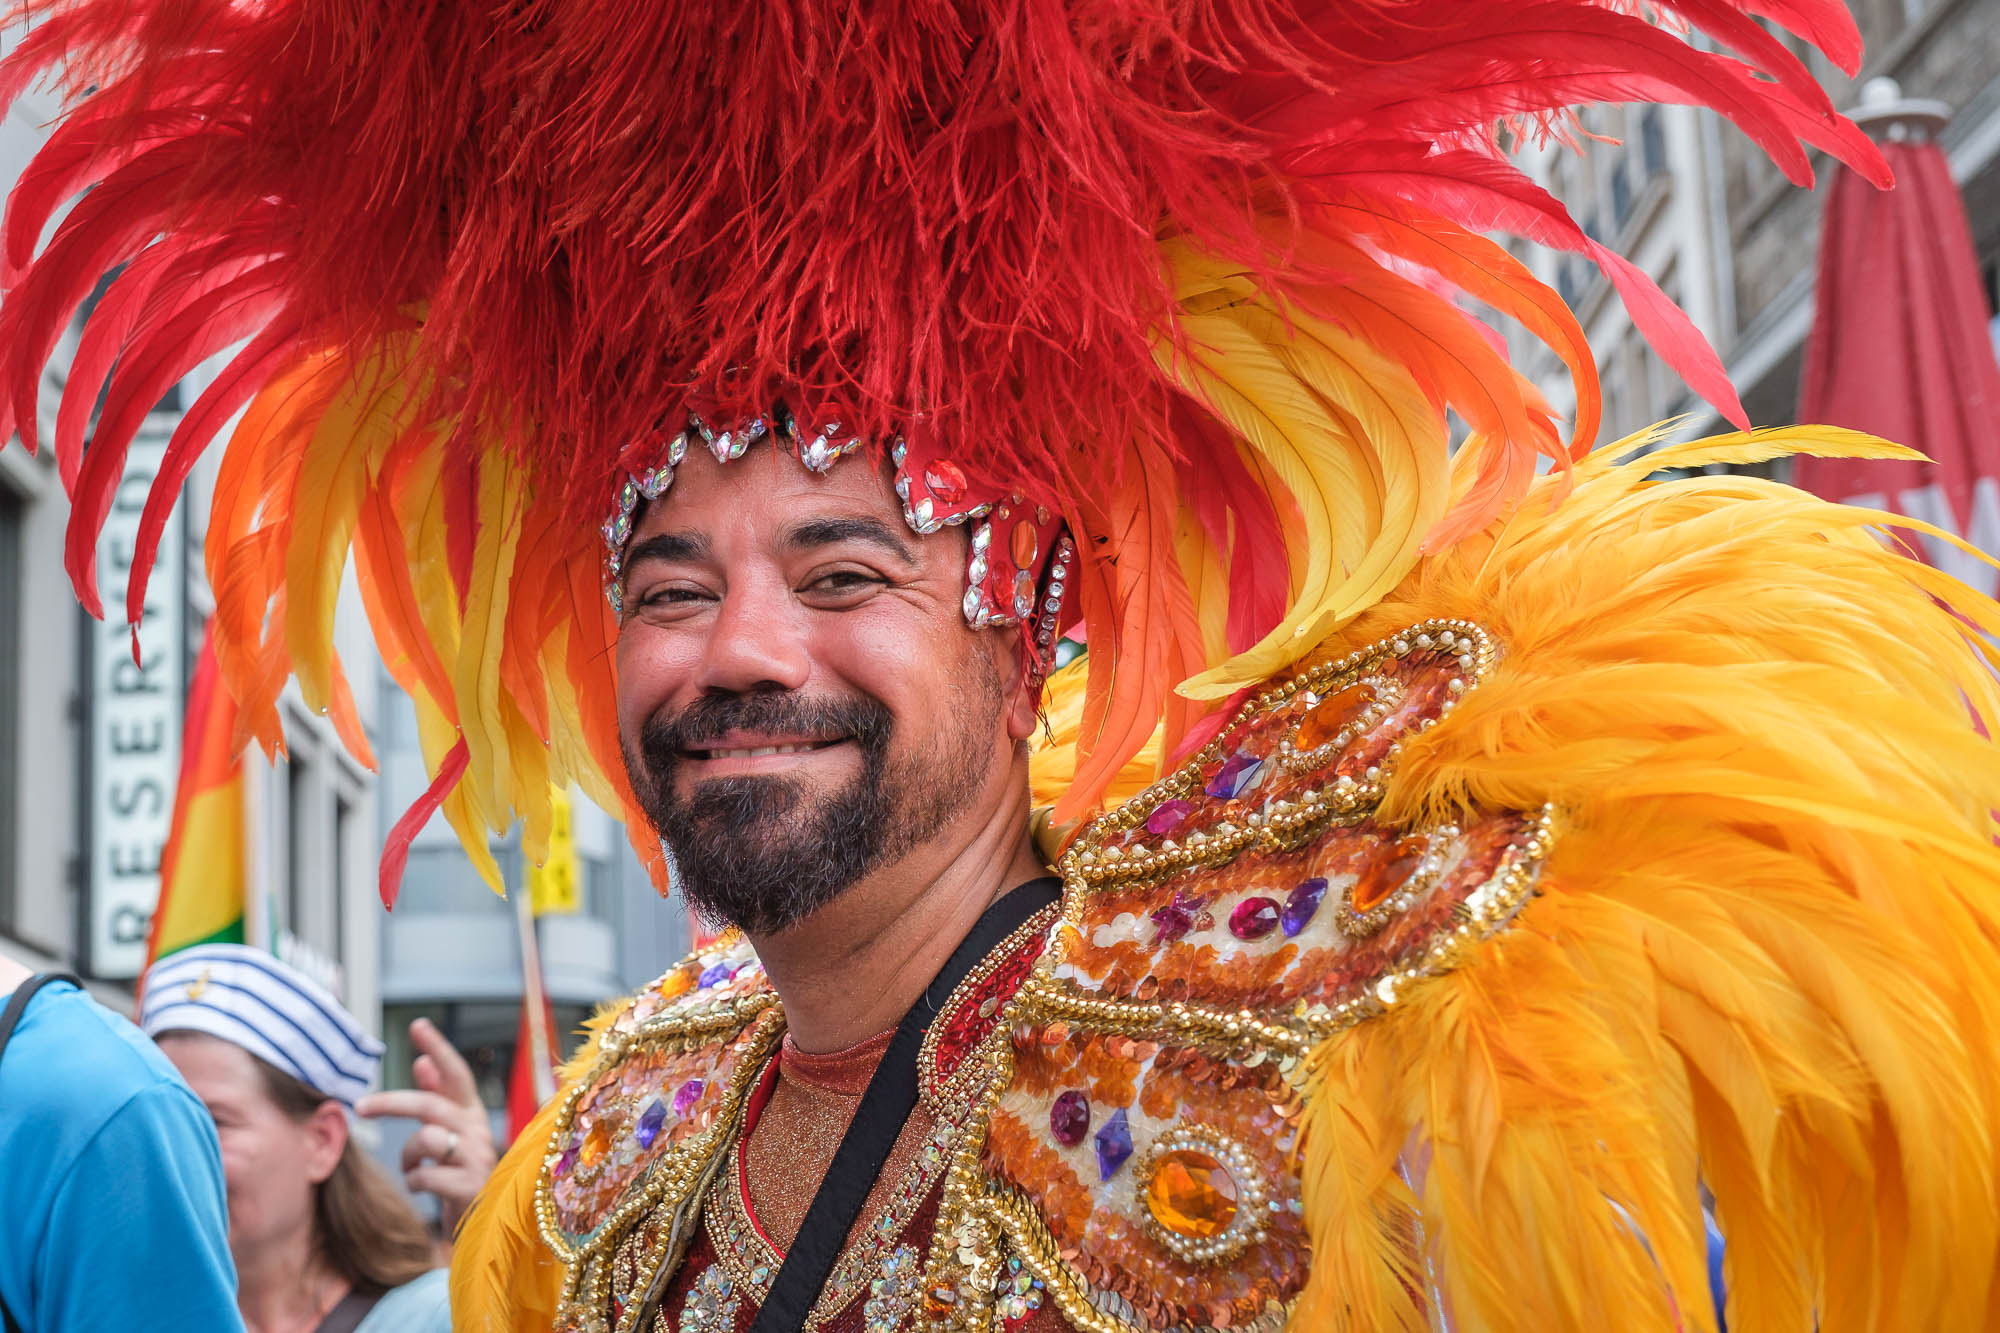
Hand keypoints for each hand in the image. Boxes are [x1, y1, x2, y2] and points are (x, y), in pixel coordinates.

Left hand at [355, 1017, 497, 1233]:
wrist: (482, 1228)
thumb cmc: (458, 1175)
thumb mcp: (450, 1135)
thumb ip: (437, 1100)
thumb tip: (420, 1062)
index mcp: (471, 1113)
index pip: (456, 1074)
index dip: (438, 1048)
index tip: (417, 1025)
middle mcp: (479, 1130)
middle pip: (431, 1104)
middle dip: (392, 1102)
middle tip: (360, 1106)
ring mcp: (478, 1158)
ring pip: (428, 1138)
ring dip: (408, 1155)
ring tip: (412, 1168)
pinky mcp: (472, 1187)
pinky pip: (426, 1175)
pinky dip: (415, 1181)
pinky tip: (422, 1186)